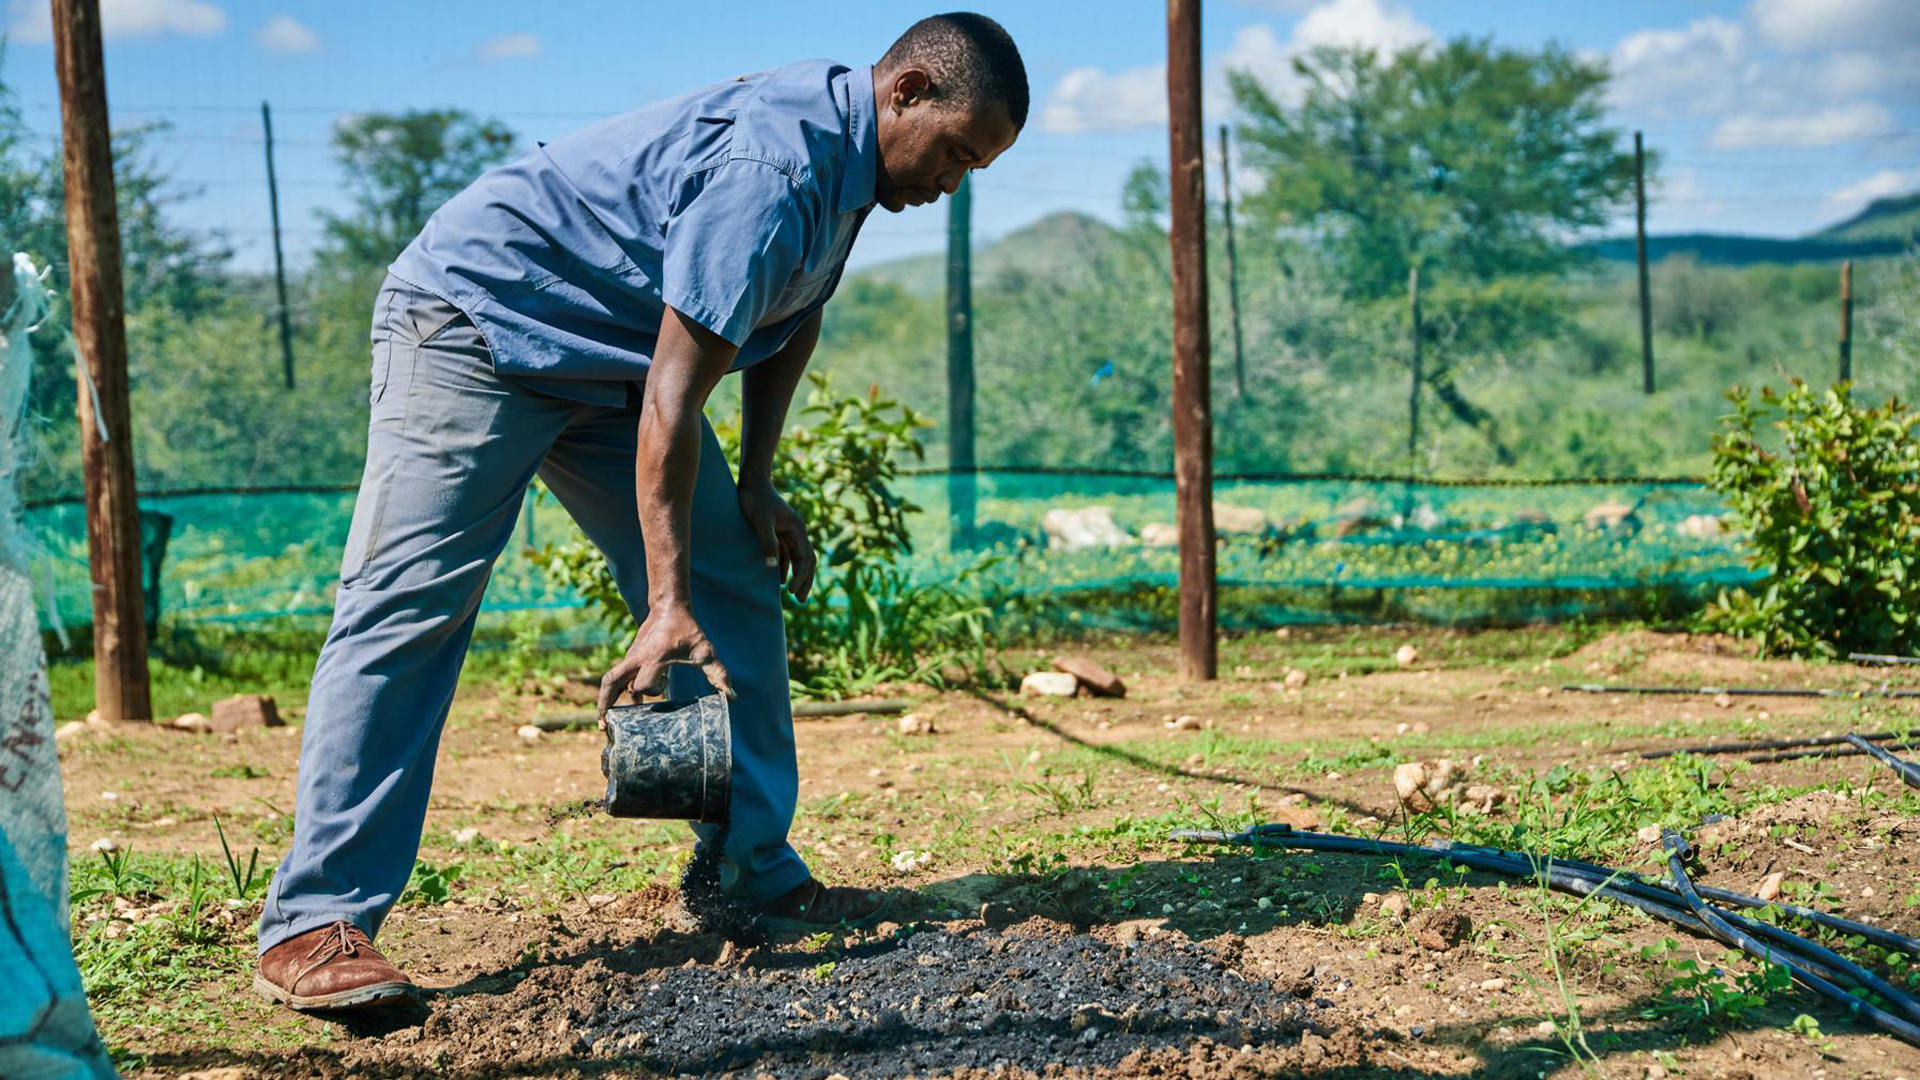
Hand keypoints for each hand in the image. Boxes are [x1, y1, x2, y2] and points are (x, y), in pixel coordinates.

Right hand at [597, 604, 733, 726]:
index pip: (644, 684)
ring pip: (610, 681)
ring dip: (605, 701)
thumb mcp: (704, 650)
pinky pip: (616, 678)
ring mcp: (630, 659)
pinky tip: (620, 711)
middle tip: (608, 727)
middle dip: (608, 704)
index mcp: (653, 658)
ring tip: (605, 725)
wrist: (669, 608)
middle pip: (612, 682)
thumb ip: (717, 673)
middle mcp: (636, 659)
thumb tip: (731, 696)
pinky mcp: (630, 659)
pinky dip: (614, 693)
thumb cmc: (688, 630)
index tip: (665, 689)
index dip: (653, 691)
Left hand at [736, 477, 816, 602]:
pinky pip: (787, 554)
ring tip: (794, 595)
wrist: (752, 481)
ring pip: (799, 558)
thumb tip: (771, 567)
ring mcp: (789, 532)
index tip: (792, 592)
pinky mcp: (779, 532)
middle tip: (800, 600)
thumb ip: (767, 541)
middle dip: (805, 580)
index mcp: (797, 529)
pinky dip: (785, 567)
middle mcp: (797, 531)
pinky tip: (778, 580)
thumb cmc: (755, 498)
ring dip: (798, 576)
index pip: (805, 558)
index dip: (801, 576)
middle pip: (807, 560)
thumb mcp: (760, 520)